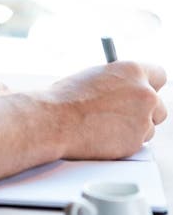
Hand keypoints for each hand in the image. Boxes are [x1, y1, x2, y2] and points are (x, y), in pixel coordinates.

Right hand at [47, 61, 167, 159]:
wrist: (56, 120)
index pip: (159, 75)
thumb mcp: (96, 77)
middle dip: (146, 113)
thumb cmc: (68, 97)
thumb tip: (127, 91)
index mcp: (132, 70)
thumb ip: (119, 82)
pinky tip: (102, 136)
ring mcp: (143, 119)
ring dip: (133, 129)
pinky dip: (123, 142)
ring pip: (148, 128)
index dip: (151, 85)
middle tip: (128, 115)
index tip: (144, 91)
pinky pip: (137, 144)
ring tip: (105, 126)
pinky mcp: (136, 142)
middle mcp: (144, 93)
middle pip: (159, 107)